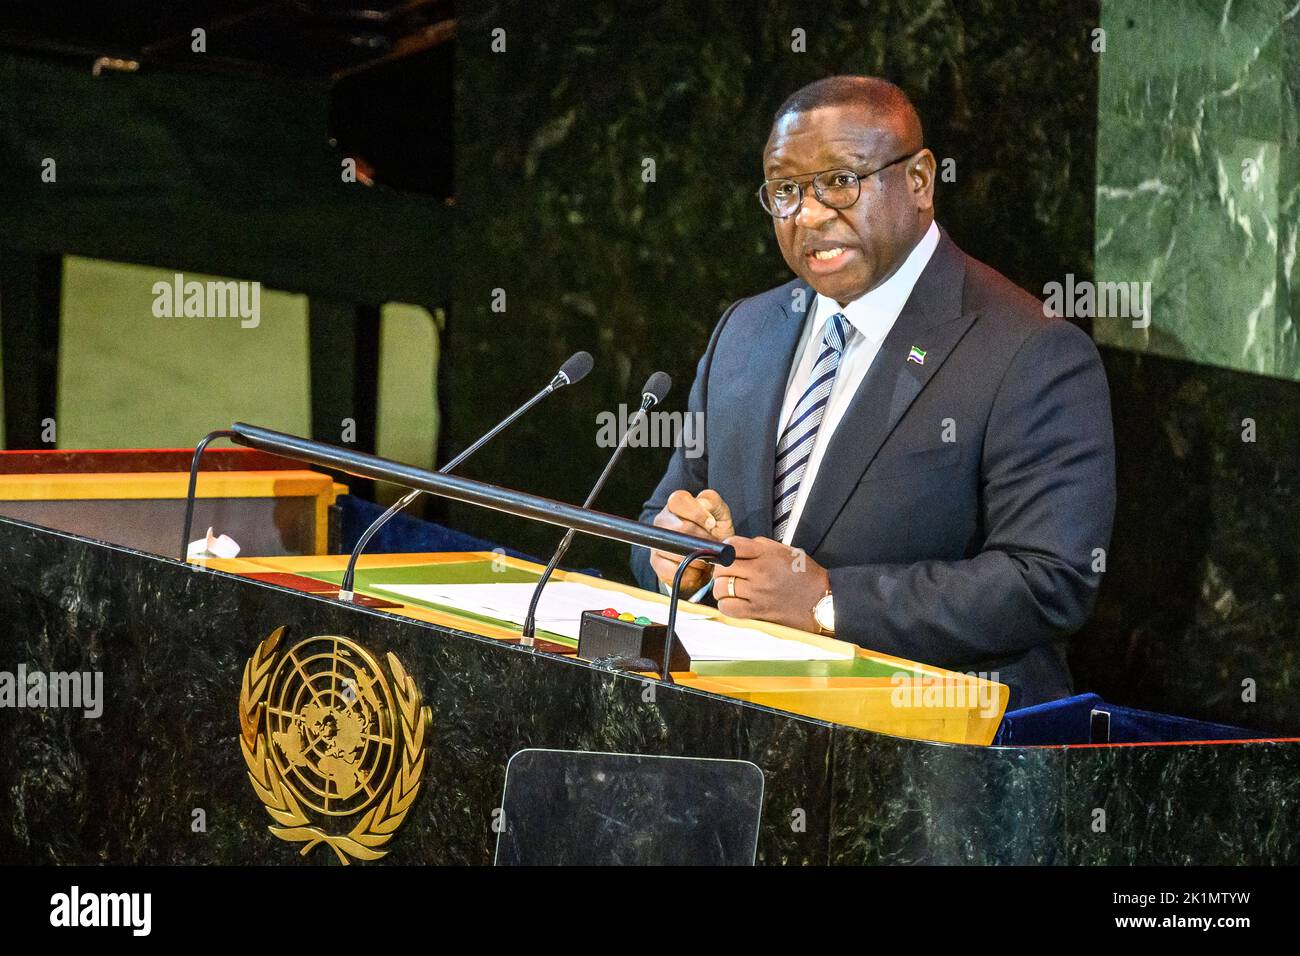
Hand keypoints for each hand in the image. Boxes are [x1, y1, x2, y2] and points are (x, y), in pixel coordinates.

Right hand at [650, 489, 734, 591]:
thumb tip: (703, 504)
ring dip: (698, 559)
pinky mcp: (656, 562)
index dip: (697, 513)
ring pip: (676, 551)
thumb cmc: (714, 532)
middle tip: (713, 546)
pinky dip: (691, 573)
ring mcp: (656, 541)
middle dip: (702, 540)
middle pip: (679, 528)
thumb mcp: (720, 514)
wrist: (710, 559)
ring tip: (707, 559)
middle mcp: (662, 520)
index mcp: (676, 504)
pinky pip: (673, 570)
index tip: (712, 525)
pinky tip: (697, 570)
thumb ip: (713, 502)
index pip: (678, 500)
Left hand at [712, 535, 829, 631]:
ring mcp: (758, 592)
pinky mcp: (758, 611)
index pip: (732, 545)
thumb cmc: (806, 575)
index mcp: (767, 554)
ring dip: (720, 588)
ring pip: (721, 587)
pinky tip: (731, 602)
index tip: (725, 555)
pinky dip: (725, 605)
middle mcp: (760, 571)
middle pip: (723, 566)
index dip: (724, 549)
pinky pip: (729, 608)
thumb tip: (738, 548)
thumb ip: (760, 546)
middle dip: (719, 568)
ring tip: (726, 588)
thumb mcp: (786, 551)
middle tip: (724, 573)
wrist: (822, 600)